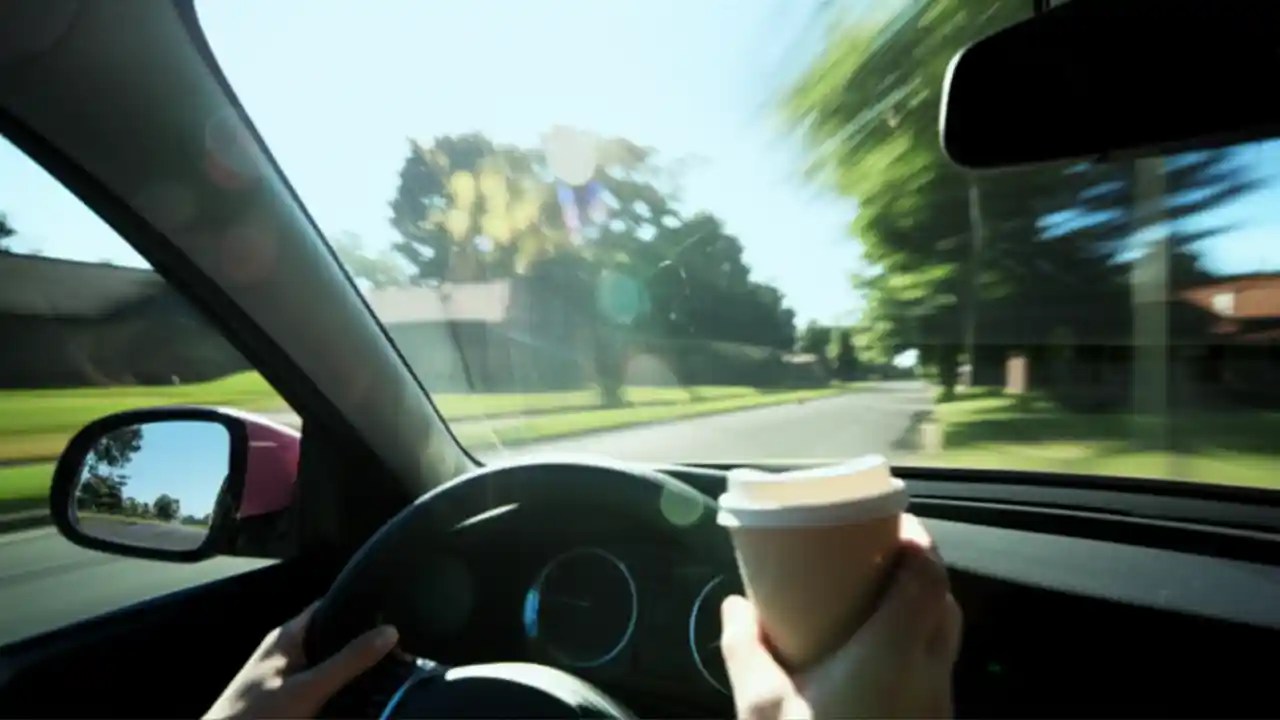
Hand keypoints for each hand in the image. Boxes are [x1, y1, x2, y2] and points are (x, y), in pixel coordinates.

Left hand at [205, 602, 398, 718]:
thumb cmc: (258, 714)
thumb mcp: (308, 687)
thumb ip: (348, 661)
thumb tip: (390, 632)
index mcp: (288, 636)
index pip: (328, 606)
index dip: (357, 605)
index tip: (389, 610)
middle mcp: (287, 651)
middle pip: (331, 636)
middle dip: (360, 640)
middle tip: (397, 643)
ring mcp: (287, 677)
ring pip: (328, 663)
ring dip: (351, 666)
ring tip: (388, 664)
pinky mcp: (288, 699)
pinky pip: (321, 686)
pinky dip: (340, 687)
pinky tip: (360, 693)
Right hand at [720, 514, 961, 719]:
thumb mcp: (762, 710)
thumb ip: (746, 650)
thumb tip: (735, 606)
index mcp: (890, 656)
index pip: (927, 579)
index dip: (916, 541)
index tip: (889, 522)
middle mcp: (926, 675)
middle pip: (944, 601)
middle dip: (918, 567)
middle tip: (879, 551)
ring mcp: (937, 706)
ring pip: (945, 637)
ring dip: (922, 607)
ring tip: (878, 597)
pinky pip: (936, 668)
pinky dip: (918, 644)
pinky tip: (879, 656)